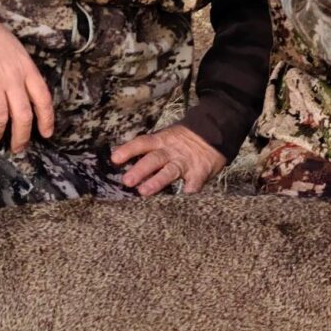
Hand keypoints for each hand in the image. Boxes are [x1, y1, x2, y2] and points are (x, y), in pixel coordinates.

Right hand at [0, 6, 54, 151]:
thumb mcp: (15, 50)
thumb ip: (21, 72)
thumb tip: (21, 95)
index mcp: (26, 69)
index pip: (42, 99)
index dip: (47, 120)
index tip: (46, 134)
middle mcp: (12, 79)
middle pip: (23, 116)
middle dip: (21, 137)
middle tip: (17, 148)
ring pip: (0, 119)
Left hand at [110, 123, 224, 195]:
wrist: (215, 132)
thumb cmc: (184, 139)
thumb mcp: (164, 137)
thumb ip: (145, 146)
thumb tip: (116, 151)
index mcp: (162, 141)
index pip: (142, 143)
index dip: (129, 150)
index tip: (115, 159)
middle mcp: (172, 151)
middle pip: (154, 159)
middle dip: (140, 170)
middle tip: (127, 181)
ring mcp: (186, 162)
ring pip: (170, 172)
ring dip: (157, 181)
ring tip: (144, 191)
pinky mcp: (200, 172)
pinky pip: (193, 184)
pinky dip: (188, 191)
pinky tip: (181, 198)